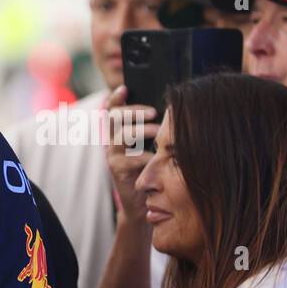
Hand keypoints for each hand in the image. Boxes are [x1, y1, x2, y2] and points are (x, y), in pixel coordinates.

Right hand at [101, 85, 156, 223]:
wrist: (144, 199)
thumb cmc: (154, 168)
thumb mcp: (154, 143)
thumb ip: (156, 128)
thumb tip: (174, 108)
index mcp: (120, 131)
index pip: (113, 109)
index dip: (117, 97)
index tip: (125, 88)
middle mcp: (112, 141)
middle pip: (114, 117)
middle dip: (133, 111)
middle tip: (153, 112)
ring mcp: (112, 155)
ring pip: (121, 135)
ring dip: (140, 130)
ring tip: (157, 130)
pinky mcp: (116, 169)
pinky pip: (129, 157)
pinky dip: (145, 155)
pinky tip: (158, 156)